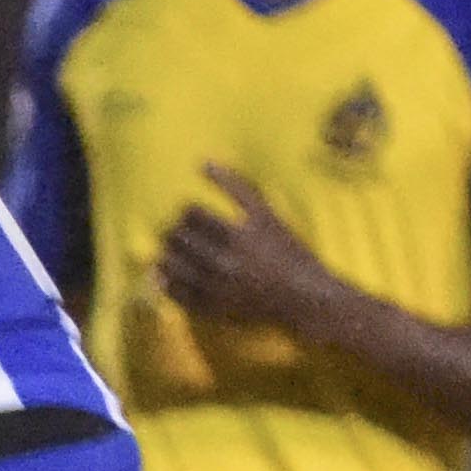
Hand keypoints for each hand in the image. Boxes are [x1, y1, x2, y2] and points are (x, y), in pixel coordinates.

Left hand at [152, 165, 356, 344]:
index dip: (188, 211)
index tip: (193, 215)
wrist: (303, 297)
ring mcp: (216, 287)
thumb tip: (202, 161)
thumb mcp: (266, 213)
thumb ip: (235, 186)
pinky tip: (172, 276)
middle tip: (180, 232)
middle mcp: (224, 261)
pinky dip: (168, 282)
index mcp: (237, 234)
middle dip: (175, 231)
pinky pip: (175, 293)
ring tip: (174, 252)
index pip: (191, 213)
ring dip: (167, 255)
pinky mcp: (211, 309)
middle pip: (178, 237)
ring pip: (170, 265)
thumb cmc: (287, 249)